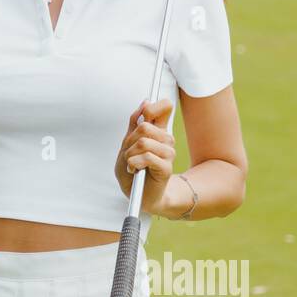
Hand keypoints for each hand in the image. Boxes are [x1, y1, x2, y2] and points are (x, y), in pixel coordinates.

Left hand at [115, 98, 175, 215]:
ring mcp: (168, 153)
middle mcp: (166, 140)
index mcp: (158, 131)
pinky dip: (134, 164)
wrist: (139, 195)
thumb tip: (145, 102)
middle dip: (129, 141)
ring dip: (130, 155)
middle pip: (145, 126)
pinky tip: (135, 170)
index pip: (165, 107)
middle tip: (129, 154)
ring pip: (143, 142)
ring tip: (132, 164)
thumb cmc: (133, 170)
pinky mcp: (166, 167)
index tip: (145, 114)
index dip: (154, 106)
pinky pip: (146, 157)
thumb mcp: (128, 144)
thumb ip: (135, 124)